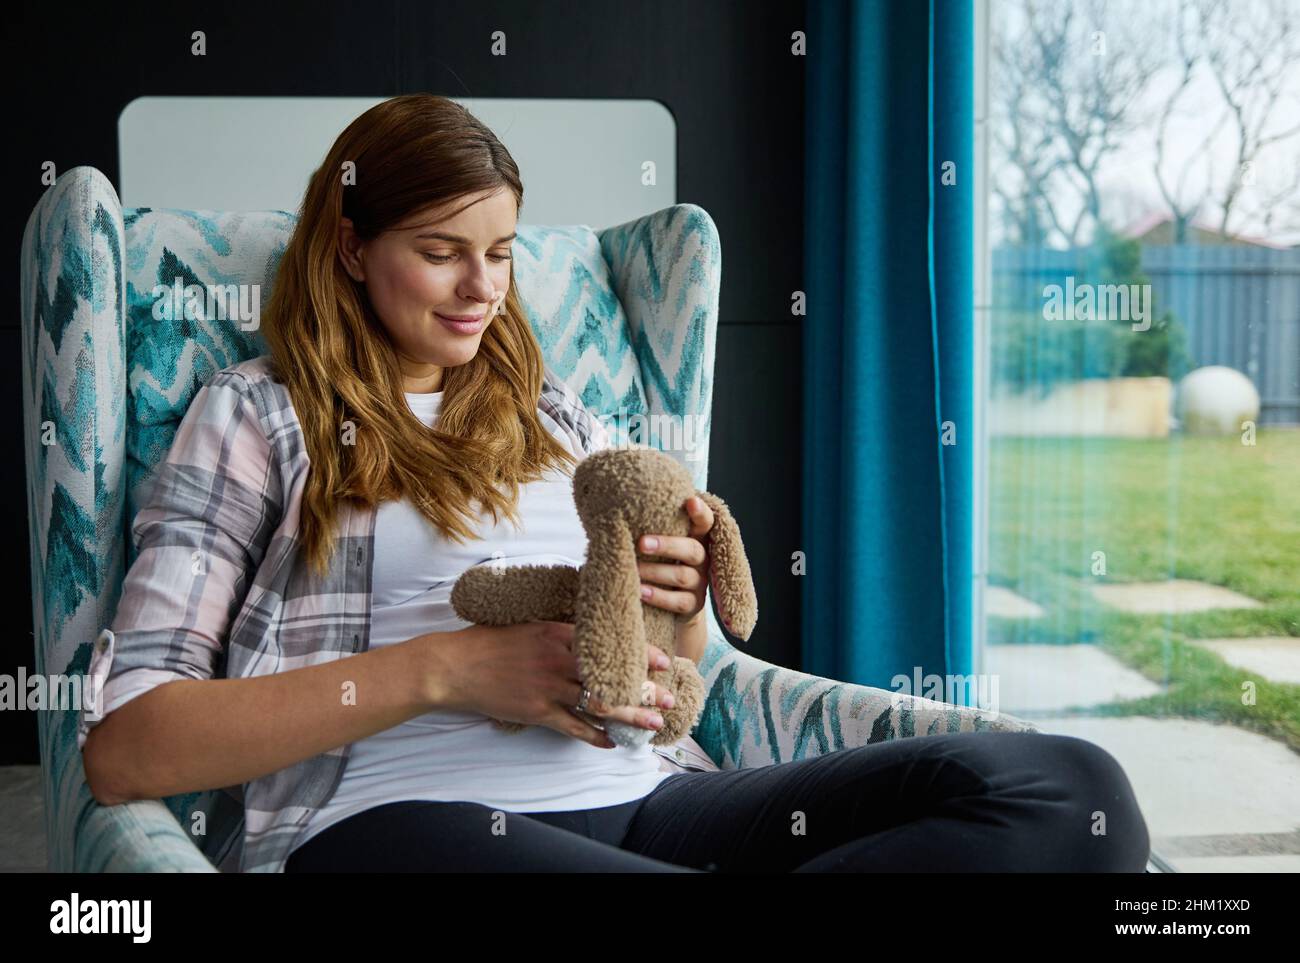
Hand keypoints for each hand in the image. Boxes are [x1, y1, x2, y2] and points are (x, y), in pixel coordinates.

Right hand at [425, 623, 676, 749]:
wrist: (454, 666)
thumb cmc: (488, 642)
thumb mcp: (529, 624)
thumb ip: (559, 630)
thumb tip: (587, 631)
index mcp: (559, 633)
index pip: (609, 645)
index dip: (640, 654)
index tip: (662, 661)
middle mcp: (559, 659)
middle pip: (611, 677)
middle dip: (645, 690)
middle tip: (668, 698)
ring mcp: (549, 687)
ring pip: (599, 704)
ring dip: (630, 716)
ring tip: (653, 725)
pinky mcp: (537, 711)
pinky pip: (572, 727)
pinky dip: (593, 737)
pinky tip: (611, 743)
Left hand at [636, 496, 714, 626]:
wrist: (670, 604)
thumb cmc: (658, 562)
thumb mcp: (660, 545)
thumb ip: (652, 529)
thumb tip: (617, 510)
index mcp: (696, 539)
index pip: (705, 522)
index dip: (701, 512)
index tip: (691, 501)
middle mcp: (702, 559)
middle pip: (693, 549)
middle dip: (667, 545)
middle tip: (641, 543)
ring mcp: (699, 583)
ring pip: (683, 576)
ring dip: (655, 572)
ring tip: (634, 569)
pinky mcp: (693, 604)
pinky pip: (679, 601)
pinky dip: (659, 596)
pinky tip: (640, 592)